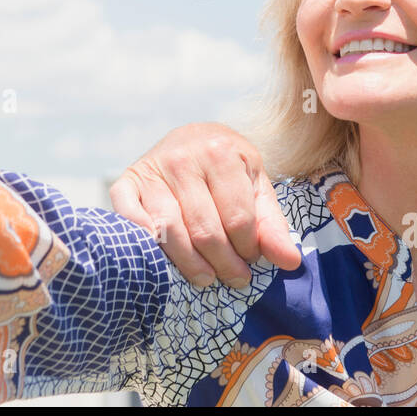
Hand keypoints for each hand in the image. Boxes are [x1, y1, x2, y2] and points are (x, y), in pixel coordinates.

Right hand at [109, 122, 299, 286]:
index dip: (248, 249)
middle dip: (224, 264)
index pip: (238, 220)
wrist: (191, 138)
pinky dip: (146, 244)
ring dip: (190, 265)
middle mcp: (183, 158)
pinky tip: (165, 259)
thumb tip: (290, 262)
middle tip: (233, 278)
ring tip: (206, 278)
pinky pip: (130, 219)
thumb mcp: (256, 187)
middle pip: (205, 231)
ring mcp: (151, 170)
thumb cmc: (228, 169)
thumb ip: (272, 225)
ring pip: (170, 232)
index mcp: (221, 153)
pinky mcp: (126, 182)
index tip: (251, 258)